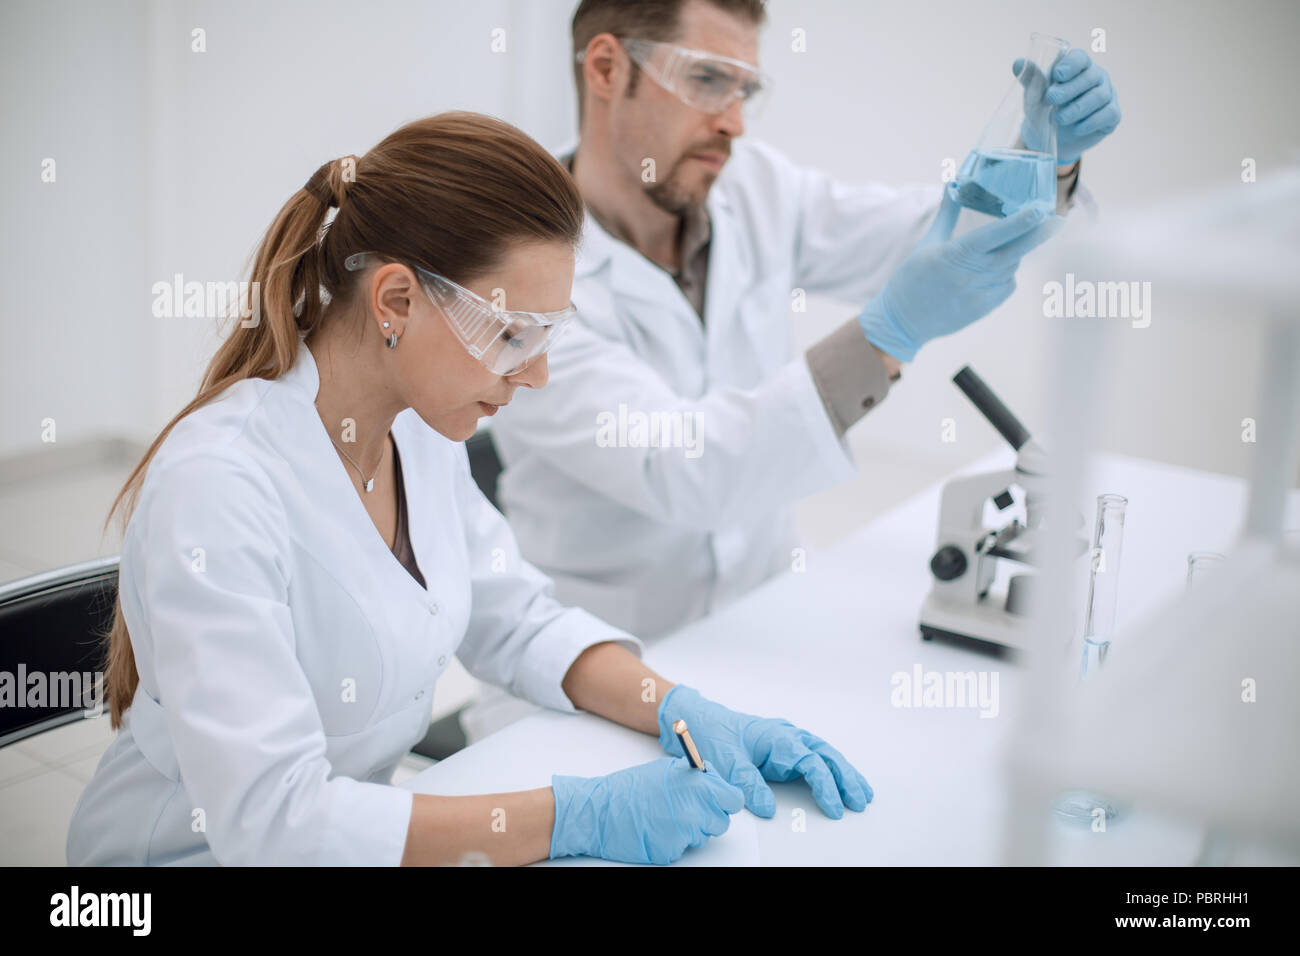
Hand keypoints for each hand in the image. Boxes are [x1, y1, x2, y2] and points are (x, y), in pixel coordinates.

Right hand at [550, 756, 743, 864]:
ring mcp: (683, 834)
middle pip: (721, 822)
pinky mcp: (672, 852)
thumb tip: (712, 780)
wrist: (599, 812)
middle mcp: (694, 810)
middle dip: (709, 818)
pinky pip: (683, 849)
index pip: (733, 799)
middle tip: (688, 810)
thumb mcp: (665, 770)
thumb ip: (694, 776)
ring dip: (691, 830)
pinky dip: (673, 842)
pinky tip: (656, 830)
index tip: (718, 800)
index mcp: (695, 786)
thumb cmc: (628, 789)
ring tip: (665, 817)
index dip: (726, 800)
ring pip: (703, 837)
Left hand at [657, 685, 871, 819]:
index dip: (825, 786)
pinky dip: (831, 769)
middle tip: (861, 801)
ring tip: (863, 793)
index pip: (810, 762)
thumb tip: (767, 808)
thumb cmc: (714, 736)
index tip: (834, 808)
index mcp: (777, 737)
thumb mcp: (725, 762)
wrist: (701, 720)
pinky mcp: (785, 750)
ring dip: (844, 773)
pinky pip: (815, 757)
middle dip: (845, 778)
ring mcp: (788, 741)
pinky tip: (844, 780)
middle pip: (826, 755)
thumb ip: (748, 783)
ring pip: (825, 754)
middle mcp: (788, 736)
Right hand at [856, 193, 1062, 362]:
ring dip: (1013, 254)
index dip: (1018, 222)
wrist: (904, 321)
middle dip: (1037, 234)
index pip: (993, 235)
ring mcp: (980, 293)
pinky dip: (1005, 274)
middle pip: (1013, 251)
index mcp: (954, 254)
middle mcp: (971, 274)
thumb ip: (947, 212)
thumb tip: (952, 182)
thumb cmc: (911, 278)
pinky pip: (1007, 284)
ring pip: (1011, 267)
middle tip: (1058, 220)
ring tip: (1000, 250)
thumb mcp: (928, 242)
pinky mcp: (985, 308)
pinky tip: (989, 272)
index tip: (1039, 209)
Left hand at [1016, 48, 1120, 163]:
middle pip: (1090, 77)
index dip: (1071, 64)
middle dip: (1069, 89)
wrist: (1055, 138)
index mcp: (1078, 67)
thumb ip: (1031, 79)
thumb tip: (1017, 63)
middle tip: (1051, 99)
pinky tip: (1077, 129)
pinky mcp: (1112, 115)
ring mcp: (1107, 95)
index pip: (1080, 58)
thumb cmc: (1046, 109)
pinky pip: (1108, 114)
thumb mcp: (1036, 95)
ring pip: (1099, 96)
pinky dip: (1092, 122)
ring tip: (1058, 119)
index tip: (1057, 75)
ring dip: (1077, 108)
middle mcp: (1096, 77)